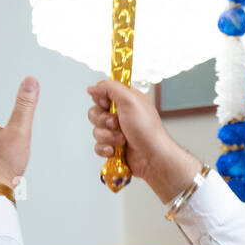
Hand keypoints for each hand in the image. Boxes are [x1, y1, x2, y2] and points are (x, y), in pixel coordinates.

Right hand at [87, 78, 201, 203]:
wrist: (152, 157)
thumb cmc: (147, 130)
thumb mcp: (129, 99)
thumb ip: (109, 88)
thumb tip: (92, 87)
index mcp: (125, 100)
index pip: (102, 94)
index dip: (101, 100)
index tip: (108, 105)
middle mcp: (120, 115)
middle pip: (95, 113)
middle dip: (103, 121)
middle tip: (117, 124)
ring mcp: (116, 132)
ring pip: (96, 131)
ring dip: (107, 137)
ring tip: (122, 140)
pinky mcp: (113, 147)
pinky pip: (98, 146)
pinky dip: (104, 149)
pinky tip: (114, 150)